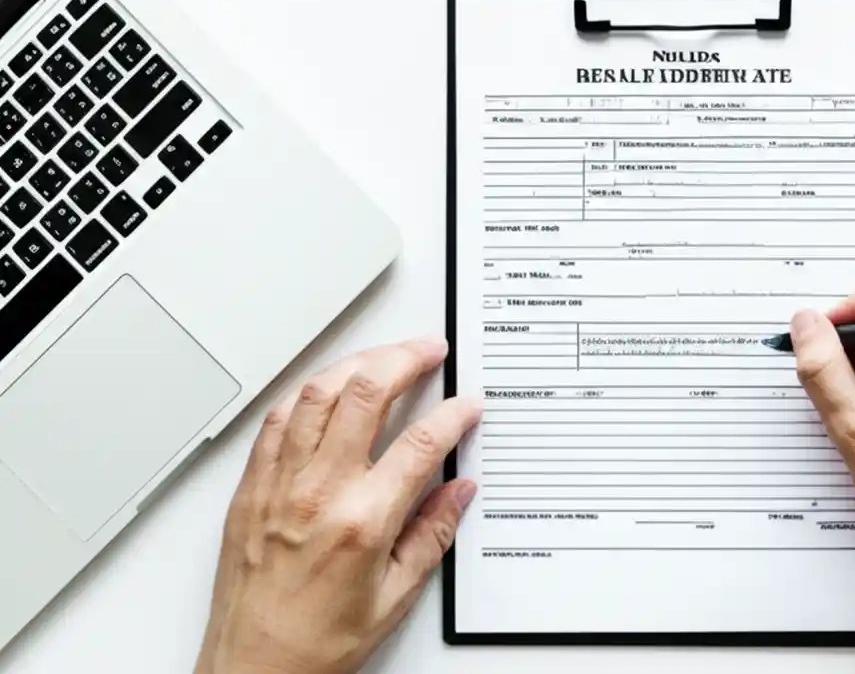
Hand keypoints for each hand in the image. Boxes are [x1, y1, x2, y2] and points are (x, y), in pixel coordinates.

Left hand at [195, 338, 480, 673]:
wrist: (251, 668)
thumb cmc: (315, 643)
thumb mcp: (394, 597)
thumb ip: (432, 535)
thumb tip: (458, 491)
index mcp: (362, 521)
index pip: (420, 443)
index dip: (452, 415)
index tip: (467, 406)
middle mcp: (318, 491)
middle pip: (366, 394)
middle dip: (404, 359)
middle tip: (427, 349)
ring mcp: (279, 483)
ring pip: (318, 393)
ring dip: (356, 363)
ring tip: (382, 355)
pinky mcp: (251, 486)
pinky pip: (278, 419)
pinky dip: (307, 391)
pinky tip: (325, 386)